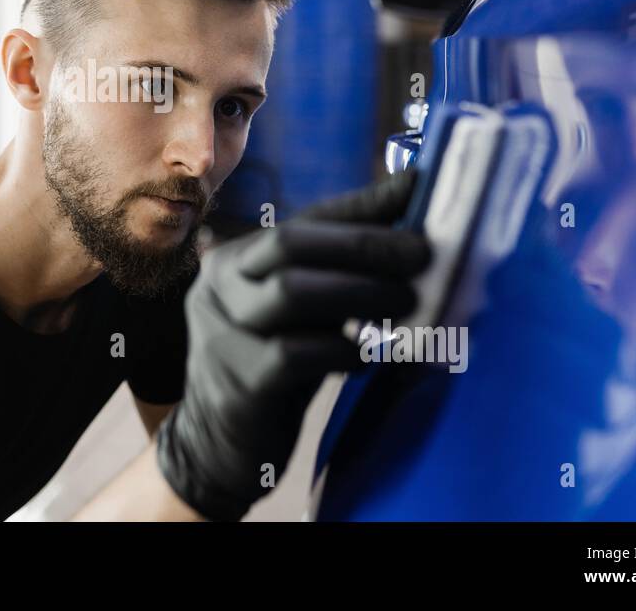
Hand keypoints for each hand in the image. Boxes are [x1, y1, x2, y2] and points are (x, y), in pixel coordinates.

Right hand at [154, 172, 430, 520]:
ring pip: (291, 292)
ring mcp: (222, 333)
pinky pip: (294, 354)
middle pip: (290, 244)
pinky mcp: (237, 383)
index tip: (416, 188)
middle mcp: (218, 287)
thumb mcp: (297, 316)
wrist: (214, 447)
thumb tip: (406, 230)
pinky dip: (340, 350)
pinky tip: (366, 357)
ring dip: (359, 293)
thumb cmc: (270, 371)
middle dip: (363, 243)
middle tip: (421, 255)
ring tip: (406, 303)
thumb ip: (333, 276)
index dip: (360, 205)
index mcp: (234, 262)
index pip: (303, 219)